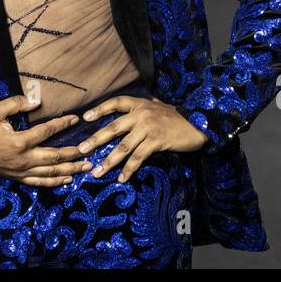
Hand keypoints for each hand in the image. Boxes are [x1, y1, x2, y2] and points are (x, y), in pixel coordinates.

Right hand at [0, 90, 93, 185]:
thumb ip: (16, 104)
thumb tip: (36, 100)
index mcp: (19, 141)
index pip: (47, 131)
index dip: (62, 124)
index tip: (76, 119)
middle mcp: (23, 159)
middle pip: (54, 157)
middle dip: (74, 154)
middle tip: (90, 150)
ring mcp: (20, 171)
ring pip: (50, 173)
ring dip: (70, 171)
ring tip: (86, 168)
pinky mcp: (16, 177)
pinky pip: (38, 183)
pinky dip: (53, 183)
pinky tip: (66, 181)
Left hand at [73, 96, 208, 183]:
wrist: (199, 124)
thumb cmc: (177, 118)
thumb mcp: (158, 107)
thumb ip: (143, 109)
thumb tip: (128, 111)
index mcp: (140, 104)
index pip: (116, 103)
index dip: (100, 109)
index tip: (85, 118)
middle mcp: (142, 114)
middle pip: (113, 127)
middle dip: (95, 139)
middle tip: (81, 149)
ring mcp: (149, 127)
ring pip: (124, 146)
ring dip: (109, 161)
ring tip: (98, 171)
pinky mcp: (157, 141)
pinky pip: (139, 157)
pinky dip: (129, 169)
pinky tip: (122, 178)